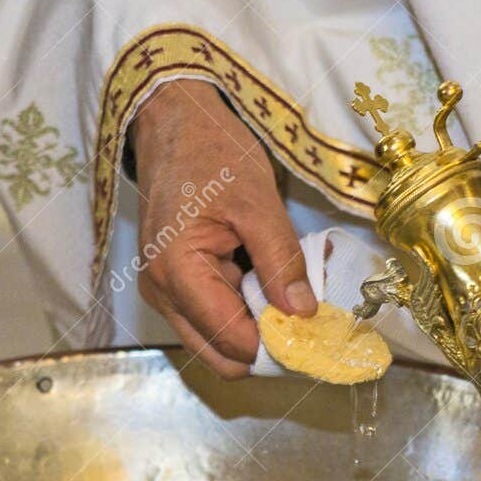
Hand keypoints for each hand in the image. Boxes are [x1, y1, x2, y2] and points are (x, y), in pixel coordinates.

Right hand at [130, 79, 314, 376]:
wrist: (176, 124)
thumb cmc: (212, 153)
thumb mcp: (258, 202)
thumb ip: (281, 260)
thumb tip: (303, 314)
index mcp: (177, 273)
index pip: (232, 341)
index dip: (277, 344)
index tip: (317, 332)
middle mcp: (163, 293)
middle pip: (221, 356)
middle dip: (267, 346)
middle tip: (309, 323)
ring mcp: (166, 293)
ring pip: (218, 342)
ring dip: (256, 329)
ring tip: (290, 297)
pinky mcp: (176, 286)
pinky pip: (213, 318)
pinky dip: (244, 312)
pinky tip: (268, 285)